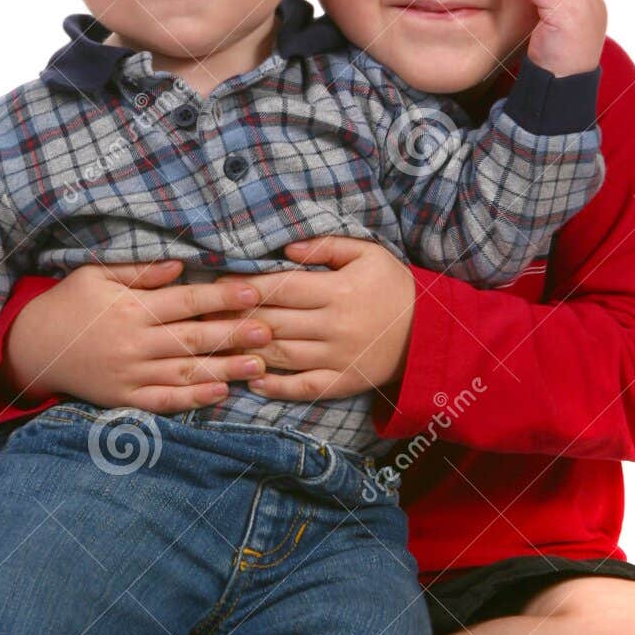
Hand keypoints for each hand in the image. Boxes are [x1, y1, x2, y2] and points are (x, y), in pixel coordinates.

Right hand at [2, 261, 274, 413]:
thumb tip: (179, 264)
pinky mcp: (125, 398)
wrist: (32, 347)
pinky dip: (193, 398)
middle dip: (234, 334)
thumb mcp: (95, 275)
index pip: (186, 301)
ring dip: (224, 368)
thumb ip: (139, 271)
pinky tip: (220, 394)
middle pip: (193, 337)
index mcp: (131, 308)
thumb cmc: (69, 304)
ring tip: (259, 365)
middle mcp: (134, 342)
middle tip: (270, 330)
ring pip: (185, 371)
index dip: (221, 298)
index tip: (253, 293)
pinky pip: (164, 400)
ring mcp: (130, 373)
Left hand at [219, 236, 415, 402]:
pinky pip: (304, 387)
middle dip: (235, 319)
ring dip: (246, 352)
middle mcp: (334, 326)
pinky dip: (276, 387)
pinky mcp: (343, 382)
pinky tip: (252, 381)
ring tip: (217, 347)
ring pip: (281, 355)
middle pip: (274, 322)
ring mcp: (337, 357)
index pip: (280, 288)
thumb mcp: (368, 254)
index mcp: (337, 291)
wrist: (430, 331)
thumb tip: (285, 248)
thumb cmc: (393, 286)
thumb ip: (327, 246)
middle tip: (204, 317)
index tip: (218, 287)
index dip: (245, 288)